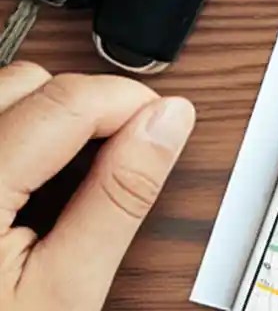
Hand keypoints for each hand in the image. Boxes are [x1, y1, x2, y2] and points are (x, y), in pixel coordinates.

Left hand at [0, 62, 194, 310]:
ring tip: (70, 171)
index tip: (162, 125)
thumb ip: (119, 198)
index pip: (65, 100)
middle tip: (121, 156)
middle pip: (28, 82)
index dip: (129, 101)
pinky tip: (22, 178)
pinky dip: (11, 131)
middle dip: (86, 106)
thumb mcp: (66, 290)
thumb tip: (167, 124)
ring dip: (44, 113)